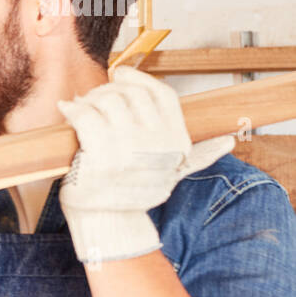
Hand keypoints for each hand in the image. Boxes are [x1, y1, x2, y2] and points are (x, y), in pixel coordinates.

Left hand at [57, 65, 234, 264]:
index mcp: (176, 141)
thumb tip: (228, 143)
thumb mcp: (173, 174)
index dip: (139, 79)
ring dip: (90, 99)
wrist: (110, 222)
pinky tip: (67, 109)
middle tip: (95, 97)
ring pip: (108, 102)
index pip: (162, 94)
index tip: (121, 74)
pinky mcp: (100, 157)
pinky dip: (73, 109)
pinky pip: (85, 117)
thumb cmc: (135, 193)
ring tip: (81, 105)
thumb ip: (200, 156)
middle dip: (109, 90)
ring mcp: (128, 150)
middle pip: (131, 95)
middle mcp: (156, 143)